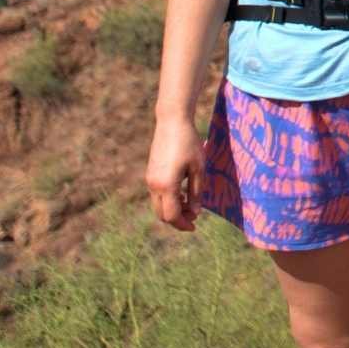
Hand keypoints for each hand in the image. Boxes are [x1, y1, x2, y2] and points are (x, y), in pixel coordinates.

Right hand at [144, 114, 202, 230]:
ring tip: (190, 203)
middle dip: (177, 219)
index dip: (183, 224)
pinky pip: (157, 195)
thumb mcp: (198, 168)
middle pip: (162, 214)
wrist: (172, 122)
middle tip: (194, 217)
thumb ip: (196, 192)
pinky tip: (182, 193)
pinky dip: (168, 200)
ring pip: (158, 205)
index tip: (195, 225)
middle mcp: (154, 185)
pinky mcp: (150, 174)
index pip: (172, 216)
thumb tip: (195, 212)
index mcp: (166, 186)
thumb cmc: (189, 143)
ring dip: (172, 209)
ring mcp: (149, 180)